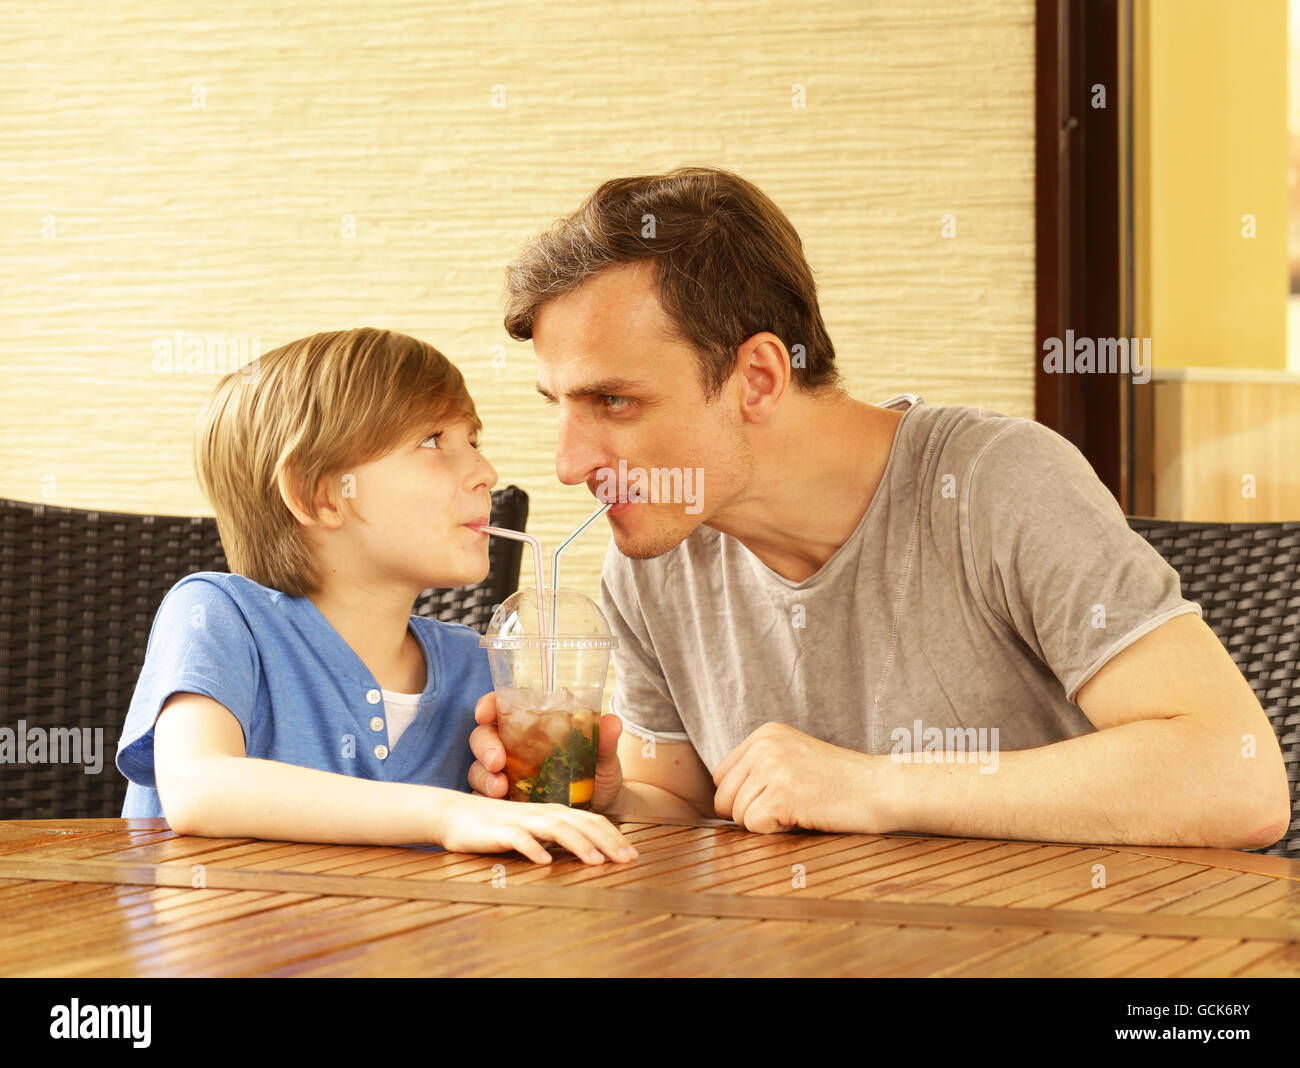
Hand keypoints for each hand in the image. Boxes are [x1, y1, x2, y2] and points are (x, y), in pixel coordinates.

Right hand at [434, 792, 637, 864]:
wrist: (454, 814)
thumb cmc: (497, 824)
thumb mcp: (532, 829)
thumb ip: (557, 836)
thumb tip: (589, 852)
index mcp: (553, 811)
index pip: (591, 820)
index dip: (614, 835)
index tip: (632, 854)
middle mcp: (541, 812)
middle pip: (580, 823)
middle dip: (607, 841)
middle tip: (628, 860)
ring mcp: (520, 820)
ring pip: (555, 828)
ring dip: (578, 844)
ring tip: (596, 862)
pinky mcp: (497, 830)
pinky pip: (517, 838)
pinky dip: (532, 848)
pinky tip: (545, 861)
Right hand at [468, 692, 627, 811]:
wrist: (599, 813)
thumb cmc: (594, 777)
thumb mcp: (601, 760)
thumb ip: (603, 742)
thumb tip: (612, 722)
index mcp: (530, 729)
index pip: (501, 709)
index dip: (488, 706)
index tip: (485, 713)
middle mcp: (512, 750)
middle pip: (483, 738)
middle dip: (485, 747)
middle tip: (497, 761)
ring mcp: (503, 776)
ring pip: (478, 769)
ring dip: (485, 777)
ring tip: (500, 788)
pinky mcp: (502, 803)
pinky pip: (485, 800)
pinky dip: (489, 801)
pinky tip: (501, 803)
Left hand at [711, 722, 885, 833]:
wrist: (882, 787)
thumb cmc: (841, 781)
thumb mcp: (794, 756)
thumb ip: (759, 768)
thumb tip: (721, 801)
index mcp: (764, 734)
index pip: (722, 777)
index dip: (743, 797)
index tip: (775, 798)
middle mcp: (764, 746)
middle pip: (723, 798)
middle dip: (749, 813)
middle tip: (789, 807)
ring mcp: (772, 768)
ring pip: (737, 816)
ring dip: (766, 823)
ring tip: (800, 809)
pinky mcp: (782, 795)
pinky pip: (753, 827)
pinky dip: (775, 833)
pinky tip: (803, 817)